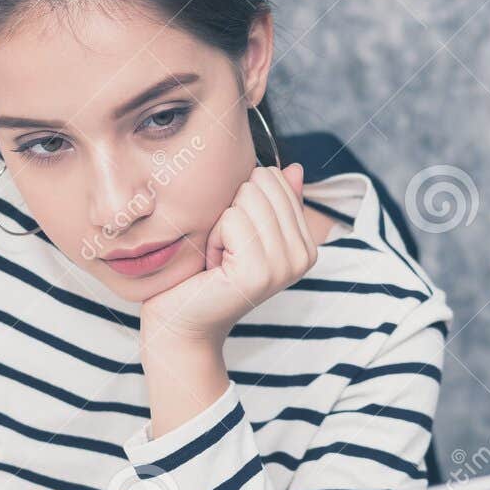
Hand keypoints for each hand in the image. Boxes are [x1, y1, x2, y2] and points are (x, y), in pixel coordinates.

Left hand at [139, 162, 312, 351]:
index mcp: (306, 244)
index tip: (236, 239)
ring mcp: (284, 266)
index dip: (243, 202)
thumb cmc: (207, 274)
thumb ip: (273, 202)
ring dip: (221, 225)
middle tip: (226, 249)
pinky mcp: (259, 272)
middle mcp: (303, 256)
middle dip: (233, 210)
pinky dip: (213, 237)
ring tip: (220, 258)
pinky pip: (232, 220)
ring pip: (246, 198)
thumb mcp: (244, 231)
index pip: (276, 179)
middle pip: (262, 184)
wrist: (184, 322)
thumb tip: (295, 168)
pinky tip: (214, 266)